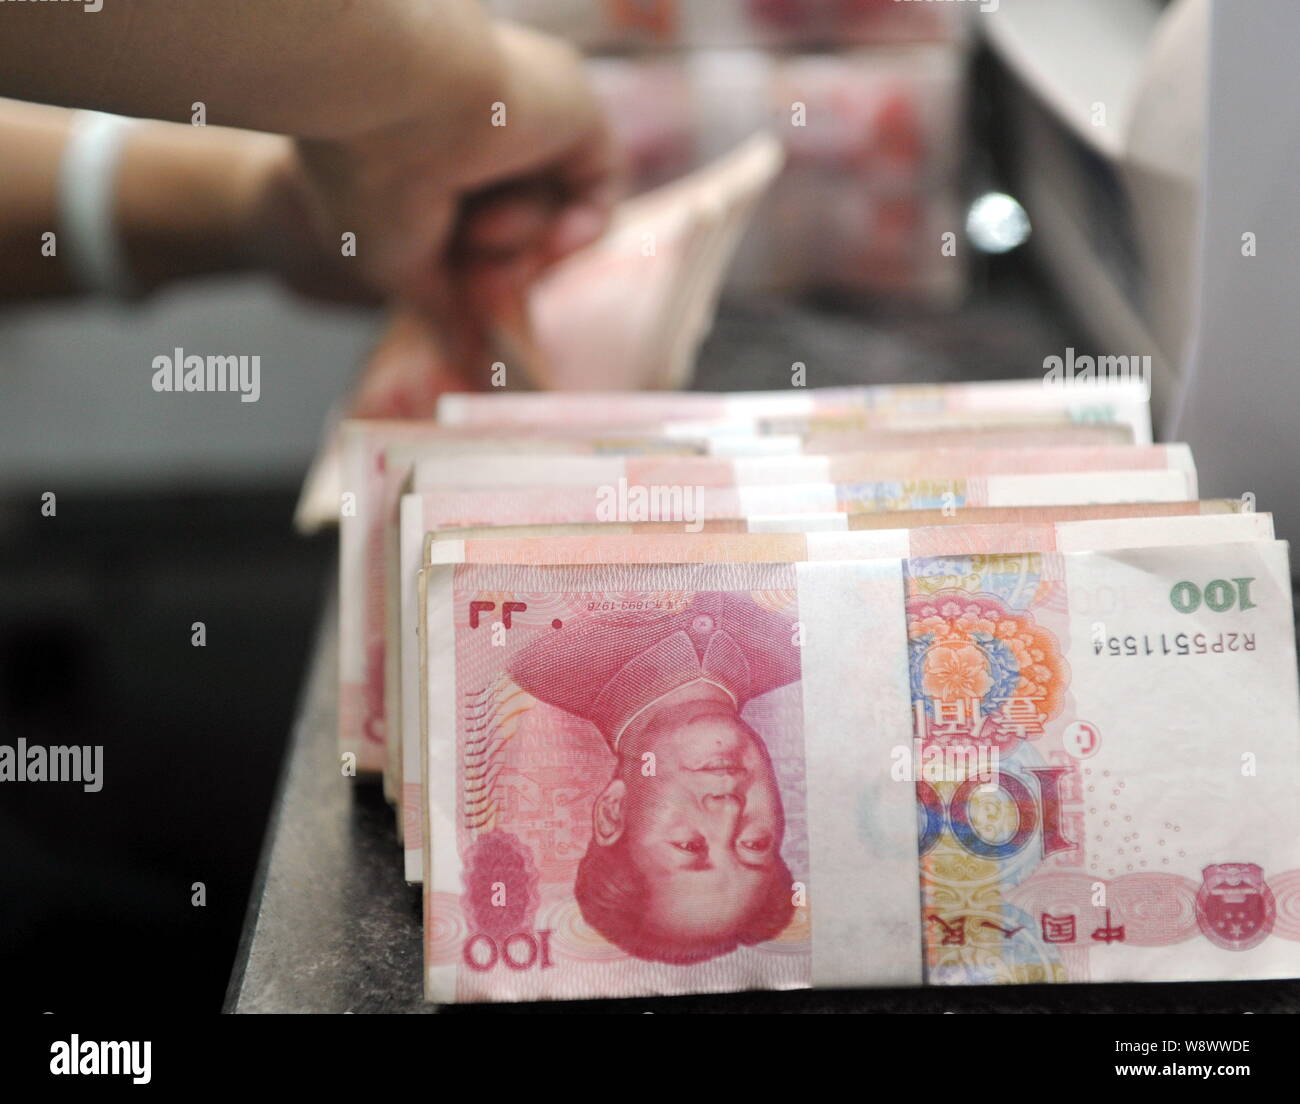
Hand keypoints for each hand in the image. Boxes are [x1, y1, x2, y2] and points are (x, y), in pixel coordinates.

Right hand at [246, 21, 616, 345]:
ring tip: (480, 225)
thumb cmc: (371, 178)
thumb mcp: (399, 266)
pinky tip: (556, 234)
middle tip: (480, 285)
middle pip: (521, 233)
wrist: (392, 102)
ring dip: (524, 240)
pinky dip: (585, 225)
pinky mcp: (572, 107)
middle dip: (504, 272)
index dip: (482, 286)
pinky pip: (601, 183)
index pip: (478, 241)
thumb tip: (474, 372)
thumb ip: (447, 314)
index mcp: (425, 160)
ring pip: (555, 211)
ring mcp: (526, 118)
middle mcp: (476, 134)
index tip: (472, 314)